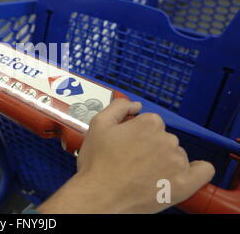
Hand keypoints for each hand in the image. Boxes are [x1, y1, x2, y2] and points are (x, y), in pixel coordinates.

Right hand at [37, 99, 214, 213]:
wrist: (100, 196)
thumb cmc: (97, 163)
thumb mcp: (98, 124)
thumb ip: (118, 107)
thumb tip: (135, 105)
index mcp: (149, 123)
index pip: (150, 122)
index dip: (136, 132)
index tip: (127, 143)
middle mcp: (167, 139)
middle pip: (163, 137)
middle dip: (150, 146)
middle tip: (131, 160)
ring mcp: (177, 162)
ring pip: (176, 154)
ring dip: (165, 160)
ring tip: (144, 173)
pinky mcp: (185, 183)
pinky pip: (203, 171)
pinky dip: (196, 170)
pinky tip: (182, 174)